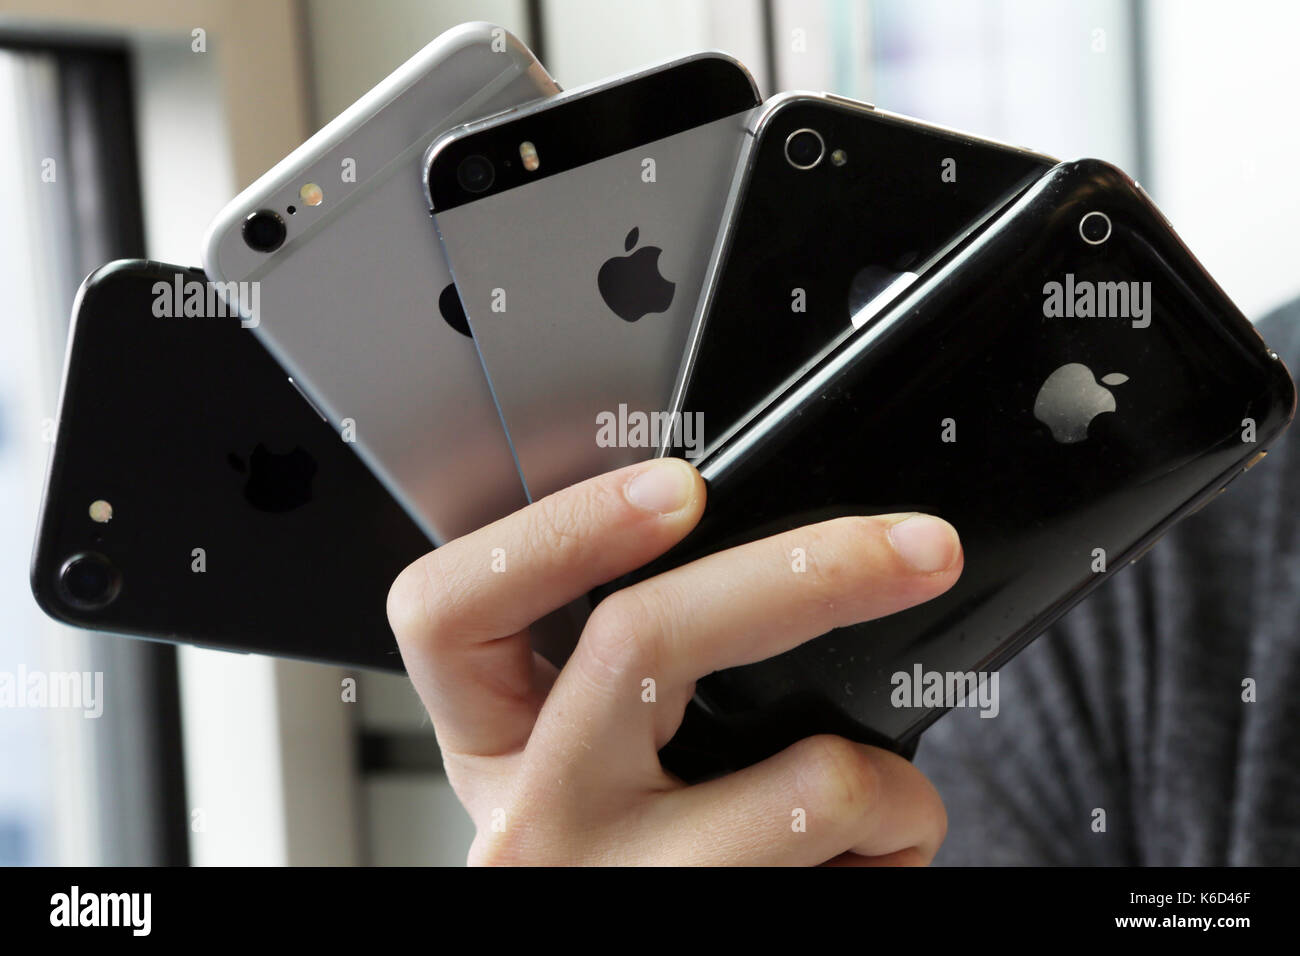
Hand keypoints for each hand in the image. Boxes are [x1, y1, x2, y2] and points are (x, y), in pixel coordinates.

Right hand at [387, 457, 962, 864]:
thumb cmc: (629, 865)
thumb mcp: (581, 766)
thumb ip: (627, 677)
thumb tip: (772, 563)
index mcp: (494, 744)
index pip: (451, 608)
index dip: (562, 528)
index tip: (677, 486)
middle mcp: (533, 818)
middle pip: (643, 636)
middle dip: (806, 570)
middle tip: (916, 549)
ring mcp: (621, 886)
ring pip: (807, 778)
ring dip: (891, 780)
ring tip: (890, 804)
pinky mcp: (709, 928)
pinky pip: (853, 860)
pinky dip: (896, 846)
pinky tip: (865, 862)